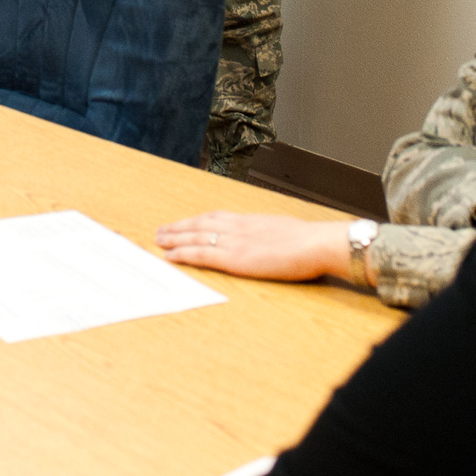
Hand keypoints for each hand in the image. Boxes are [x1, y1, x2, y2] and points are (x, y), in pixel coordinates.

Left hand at [155, 212, 353, 282]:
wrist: (317, 243)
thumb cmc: (309, 240)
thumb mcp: (284, 231)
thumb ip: (270, 234)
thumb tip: (269, 240)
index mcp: (251, 221)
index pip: (216, 217)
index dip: (197, 220)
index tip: (184, 222)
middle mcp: (238, 227)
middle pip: (200, 224)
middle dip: (179, 227)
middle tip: (161, 230)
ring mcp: (235, 241)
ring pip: (196, 237)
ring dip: (174, 238)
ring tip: (159, 240)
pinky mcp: (235, 258)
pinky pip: (202, 255)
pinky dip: (183, 254)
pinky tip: (171, 255)